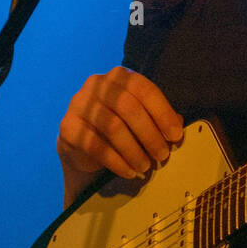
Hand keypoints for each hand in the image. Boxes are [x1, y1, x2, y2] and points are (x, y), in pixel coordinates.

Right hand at [57, 65, 184, 196]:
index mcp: (119, 76)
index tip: (176, 136)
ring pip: (113, 127)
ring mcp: (79, 104)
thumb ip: (158, 117)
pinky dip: (116, 162)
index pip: (144, 89)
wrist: (81, 143)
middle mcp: (97, 84)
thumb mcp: (141, 118)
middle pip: (128, 107)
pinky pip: (96, 145)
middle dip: (149, 134)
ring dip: (134, 150)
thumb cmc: (119, 126)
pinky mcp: (68, 127)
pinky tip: (129, 171)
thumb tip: (178, 126)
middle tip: (162, 155)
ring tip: (145, 166)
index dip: (163, 113)